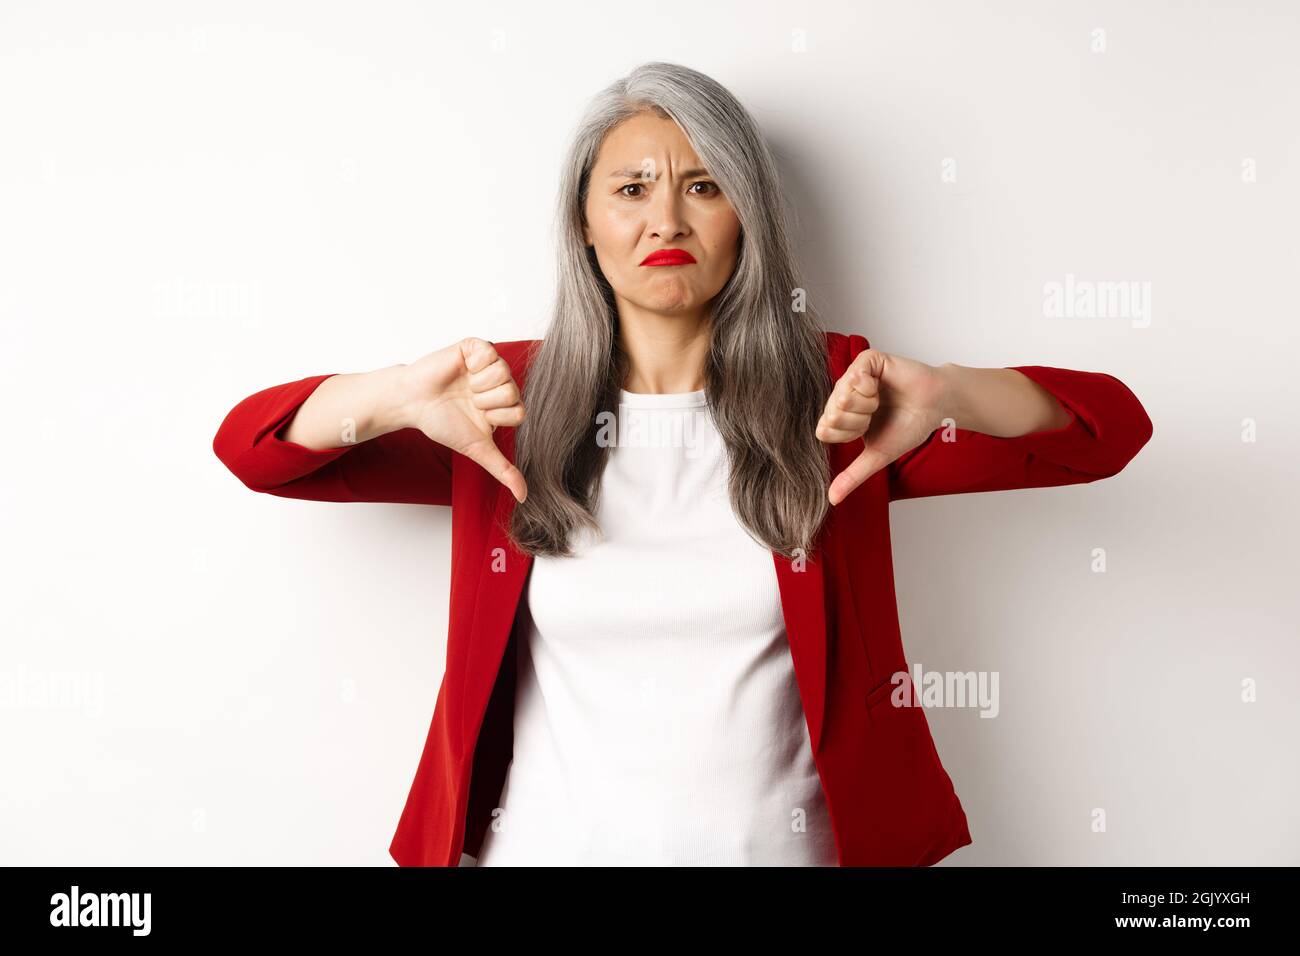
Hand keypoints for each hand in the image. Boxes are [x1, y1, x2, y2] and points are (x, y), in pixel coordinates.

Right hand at [399, 337, 527, 502]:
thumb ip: (503, 469)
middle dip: (485, 402)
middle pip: (512, 393)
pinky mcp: (477, 347)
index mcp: (504, 405)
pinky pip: (490, 353)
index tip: (476, 416)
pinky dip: (473, 365)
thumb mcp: (477, 449)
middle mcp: (501, 384)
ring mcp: (490, 364)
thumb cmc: (442, 422)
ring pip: (504, 374)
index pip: (519, 413)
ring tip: (463, 386)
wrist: (413, 402)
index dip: (495, 417)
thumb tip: (523, 497)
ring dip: (477, 385)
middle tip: (467, 400)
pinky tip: (462, 369)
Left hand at [816, 348, 947, 504]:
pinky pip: (855, 375)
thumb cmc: (908, 427)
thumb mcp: (877, 456)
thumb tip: (832, 500)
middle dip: (858, 421)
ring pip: (841, 396)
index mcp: (840, 416)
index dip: (848, 434)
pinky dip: (870, 387)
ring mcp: (852, 376)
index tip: (867, 430)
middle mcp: (842, 395)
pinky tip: (881, 386)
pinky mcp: (867, 360)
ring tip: (881, 399)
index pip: (824, 430)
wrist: (935, 407)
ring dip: (866, 404)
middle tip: (876, 414)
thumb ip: (852, 476)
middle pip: (831, 414)